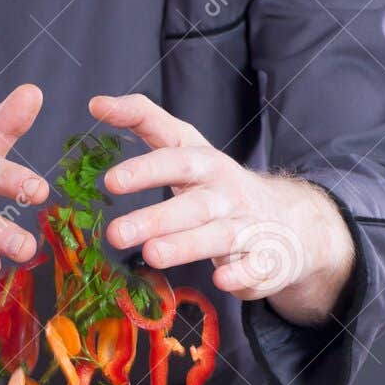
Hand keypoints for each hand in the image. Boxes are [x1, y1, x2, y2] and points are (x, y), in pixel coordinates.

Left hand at [90, 94, 355, 326]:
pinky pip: (253, 266)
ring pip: (217, 236)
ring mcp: (247, 226)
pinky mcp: (264, 259)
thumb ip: (148, 124)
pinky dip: (240, 273)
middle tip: (116, 233)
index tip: (110, 179)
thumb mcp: (189, 149)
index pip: (176, 158)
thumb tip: (98, 103)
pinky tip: (220, 280)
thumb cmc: (220, 185)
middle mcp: (227, 192)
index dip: (145, 167)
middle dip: (155, 217)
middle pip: (192, 204)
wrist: (287, 220)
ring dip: (185, 245)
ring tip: (152, 254)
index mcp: (206, 164)